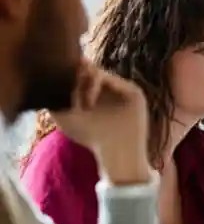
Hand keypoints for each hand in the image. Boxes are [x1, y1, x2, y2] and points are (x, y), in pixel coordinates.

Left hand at [49, 62, 149, 183]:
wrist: (116, 154)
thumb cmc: (91, 137)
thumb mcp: (65, 116)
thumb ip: (56, 97)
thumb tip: (49, 77)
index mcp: (96, 89)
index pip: (80, 73)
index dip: (68, 75)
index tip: (58, 87)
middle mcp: (111, 87)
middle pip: (88, 70)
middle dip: (75, 78)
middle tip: (70, 96)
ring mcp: (123, 89)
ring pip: (97, 72)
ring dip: (84, 84)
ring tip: (80, 105)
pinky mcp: (134, 92)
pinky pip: (112, 79)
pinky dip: (96, 87)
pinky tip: (89, 103)